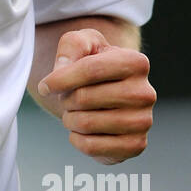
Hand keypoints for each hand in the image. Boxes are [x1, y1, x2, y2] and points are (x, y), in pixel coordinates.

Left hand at [37, 28, 155, 164]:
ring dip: (69, 119)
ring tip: (74, 113)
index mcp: (136, 63)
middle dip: (66, 99)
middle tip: (68, 99)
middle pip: (84, 98)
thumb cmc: (94, 65)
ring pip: (86, 123)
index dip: (60, 79)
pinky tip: (82, 131)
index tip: (45, 86)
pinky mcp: (135, 145)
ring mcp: (143, 121)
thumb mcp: (83, 44)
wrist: (109, 96)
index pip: (90, 69)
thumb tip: (62, 69)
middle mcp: (145, 92)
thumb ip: (72, 45)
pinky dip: (77, 139)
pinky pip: (92, 147)